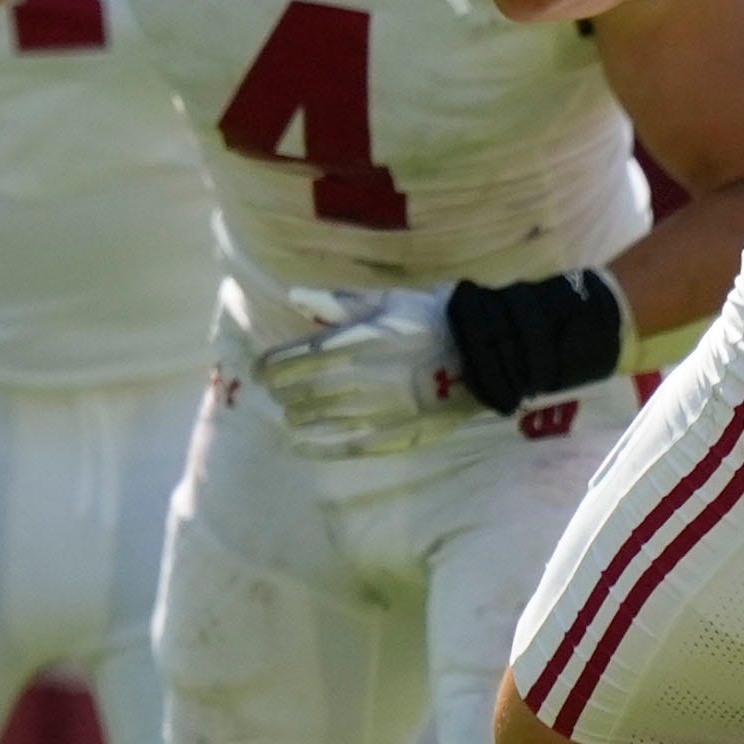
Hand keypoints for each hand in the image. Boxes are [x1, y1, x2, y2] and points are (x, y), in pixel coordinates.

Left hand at [253, 285, 481, 458]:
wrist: (485, 352)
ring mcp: (378, 411)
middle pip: (305, 390)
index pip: (300, 358)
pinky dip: (318, 448)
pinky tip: (300, 447)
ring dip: (298, 417)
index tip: (259, 370)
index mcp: (359, 342)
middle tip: (273, 392)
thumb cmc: (435, 318)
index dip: (273, 366)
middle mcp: (362, 379)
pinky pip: (347, 447)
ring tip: (288, 415)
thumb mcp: (389, 300)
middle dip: (282, 392)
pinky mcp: (394, 435)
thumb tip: (297, 295)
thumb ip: (341, 302)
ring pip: (321, 419)